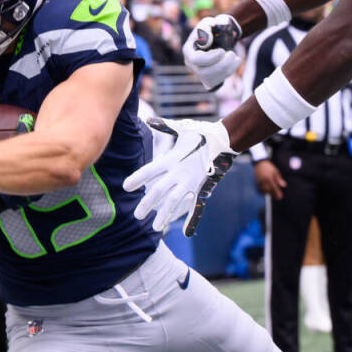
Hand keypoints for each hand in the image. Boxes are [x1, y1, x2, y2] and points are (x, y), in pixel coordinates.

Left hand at [123, 117, 236, 235]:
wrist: (225, 141)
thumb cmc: (202, 133)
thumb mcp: (182, 128)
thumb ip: (164, 125)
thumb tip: (149, 119)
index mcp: (172, 159)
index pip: (150, 170)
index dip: (137, 178)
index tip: (126, 187)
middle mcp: (180, 173)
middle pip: (160, 190)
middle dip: (148, 203)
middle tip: (137, 215)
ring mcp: (191, 182)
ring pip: (175, 202)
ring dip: (165, 214)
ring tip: (155, 226)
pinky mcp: (202, 188)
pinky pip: (196, 206)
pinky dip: (193, 220)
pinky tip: (187, 233)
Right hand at [183, 14, 242, 90]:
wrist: (217, 39)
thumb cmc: (212, 30)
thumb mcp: (209, 23)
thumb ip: (206, 26)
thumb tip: (208, 39)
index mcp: (188, 50)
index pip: (196, 59)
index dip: (210, 58)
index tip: (222, 51)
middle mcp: (191, 64)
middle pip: (204, 72)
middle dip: (221, 65)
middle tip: (232, 54)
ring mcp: (199, 74)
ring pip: (213, 78)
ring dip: (227, 68)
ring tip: (236, 57)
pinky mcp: (208, 80)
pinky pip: (218, 80)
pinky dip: (230, 71)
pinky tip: (236, 61)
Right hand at [253, 159, 285, 199]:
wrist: (260, 163)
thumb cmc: (269, 167)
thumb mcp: (276, 171)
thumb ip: (279, 179)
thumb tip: (284, 185)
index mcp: (269, 177)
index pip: (274, 187)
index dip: (277, 193)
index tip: (280, 197)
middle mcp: (264, 180)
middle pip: (269, 190)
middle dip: (273, 194)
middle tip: (278, 198)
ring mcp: (259, 181)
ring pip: (264, 190)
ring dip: (269, 193)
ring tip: (273, 194)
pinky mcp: (257, 182)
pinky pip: (260, 189)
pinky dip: (263, 191)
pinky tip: (267, 192)